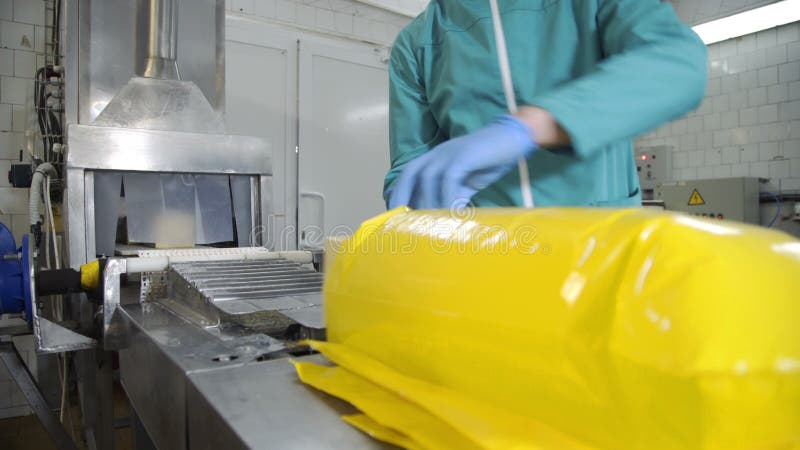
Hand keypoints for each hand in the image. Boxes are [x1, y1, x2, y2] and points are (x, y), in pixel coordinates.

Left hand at [388, 115, 537, 208]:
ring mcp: (450, 152)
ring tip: (429, 223)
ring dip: (426, 201)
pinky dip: (446, 196)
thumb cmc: (490, 161)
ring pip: (427, 178)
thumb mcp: (467, 183)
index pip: (409, 176)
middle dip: (403, 197)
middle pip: (410, 174)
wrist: (514, 138)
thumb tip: (443, 217)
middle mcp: (437, 154)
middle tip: (403, 222)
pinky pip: (449, 178)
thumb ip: (454, 196)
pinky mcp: (464, 155)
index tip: (396, 216)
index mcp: (435, 159)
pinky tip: (450, 213)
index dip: (400, 194)